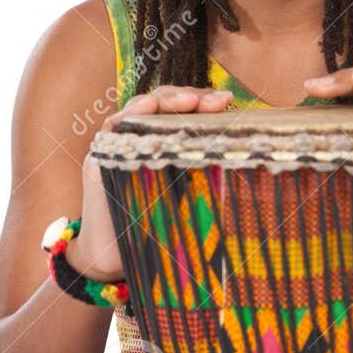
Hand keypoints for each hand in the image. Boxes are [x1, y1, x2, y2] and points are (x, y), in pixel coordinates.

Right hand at [67, 84, 233, 279]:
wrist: (114, 255)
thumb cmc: (156, 227)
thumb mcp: (188, 196)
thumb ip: (207, 175)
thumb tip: (251, 164)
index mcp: (164, 141)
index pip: (182, 109)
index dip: (203, 100)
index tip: (228, 102)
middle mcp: (140, 137)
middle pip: (164, 101)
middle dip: (191, 96)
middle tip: (217, 101)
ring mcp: (119, 143)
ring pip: (141, 107)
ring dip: (166, 100)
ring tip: (190, 100)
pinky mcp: (101, 155)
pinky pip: (113, 126)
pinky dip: (130, 113)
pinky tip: (148, 107)